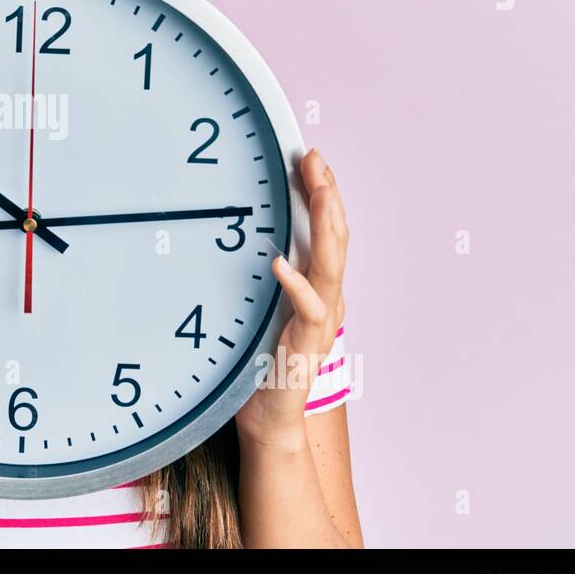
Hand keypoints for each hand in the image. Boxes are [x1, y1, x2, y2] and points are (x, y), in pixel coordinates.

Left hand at [235, 148, 348, 447]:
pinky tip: (280, 263)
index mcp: (317, 287)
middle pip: (336, 237)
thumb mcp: (260, 305)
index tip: (310, 157)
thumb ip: (260, 274)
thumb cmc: (260, 362)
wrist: (268, 416)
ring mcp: (319, 322)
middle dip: (328, 193)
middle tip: (315, 157)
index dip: (323, 192)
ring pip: (332, 265)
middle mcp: (326, 299)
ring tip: (318, 189)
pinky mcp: (305, 346)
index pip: (326, 230)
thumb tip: (238, 233)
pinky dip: (296, 285)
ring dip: (325, 224)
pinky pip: (308, 311)